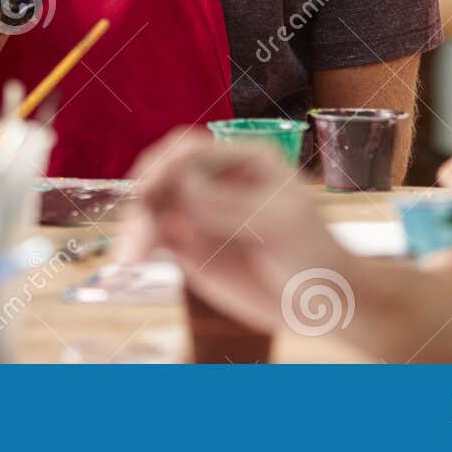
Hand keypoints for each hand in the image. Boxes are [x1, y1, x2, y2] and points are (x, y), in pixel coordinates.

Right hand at [122, 135, 354, 335]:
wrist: (320, 302)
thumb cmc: (314, 254)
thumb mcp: (281, 225)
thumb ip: (232, 206)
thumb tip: (183, 186)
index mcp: (244, 159)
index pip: (192, 149)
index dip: (165, 165)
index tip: (149, 191)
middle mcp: (215, 180)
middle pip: (164, 174)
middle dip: (144, 196)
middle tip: (140, 230)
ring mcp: (199, 212)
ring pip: (153, 206)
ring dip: (135, 224)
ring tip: (131, 256)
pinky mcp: (189, 244)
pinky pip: (154, 235)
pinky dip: (138, 243)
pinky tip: (131, 259)